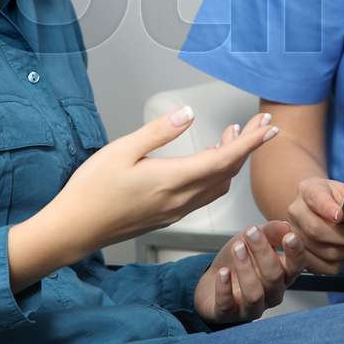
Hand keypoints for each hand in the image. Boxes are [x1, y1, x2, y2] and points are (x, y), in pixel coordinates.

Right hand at [46, 109, 279, 254]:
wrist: (74, 229)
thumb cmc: (92, 190)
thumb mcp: (121, 150)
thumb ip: (159, 132)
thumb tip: (188, 114)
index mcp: (172, 180)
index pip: (225, 159)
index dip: (250, 142)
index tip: (268, 127)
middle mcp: (181, 200)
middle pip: (228, 172)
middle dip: (247, 147)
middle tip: (259, 125)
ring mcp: (175, 211)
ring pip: (218, 186)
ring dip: (232, 161)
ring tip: (233, 135)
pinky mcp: (167, 216)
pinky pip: (204, 195)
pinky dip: (216, 174)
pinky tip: (207, 160)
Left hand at [194, 221, 305, 323]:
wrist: (212, 283)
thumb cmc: (237, 262)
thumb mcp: (252, 240)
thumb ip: (270, 231)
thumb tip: (286, 225)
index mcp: (282, 275)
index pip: (296, 267)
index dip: (295, 253)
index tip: (289, 236)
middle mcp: (271, 294)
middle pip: (274, 277)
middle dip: (263, 253)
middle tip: (251, 233)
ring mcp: (251, 307)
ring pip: (254, 294)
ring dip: (245, 269)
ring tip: (237, 248)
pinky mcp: (228, 315)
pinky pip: (228, 305)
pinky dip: (224, 288)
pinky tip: (222, 273)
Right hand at [284, 176, 343, 272]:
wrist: (325, 208)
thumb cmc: (337, 199)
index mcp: (307, 190)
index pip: (314, 198)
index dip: (326, 208)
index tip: (340, 215)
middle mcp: (296, 213)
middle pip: (316, 230)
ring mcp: (296, 236)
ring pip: (324, 251)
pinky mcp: (303, 257)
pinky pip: (326, 267)